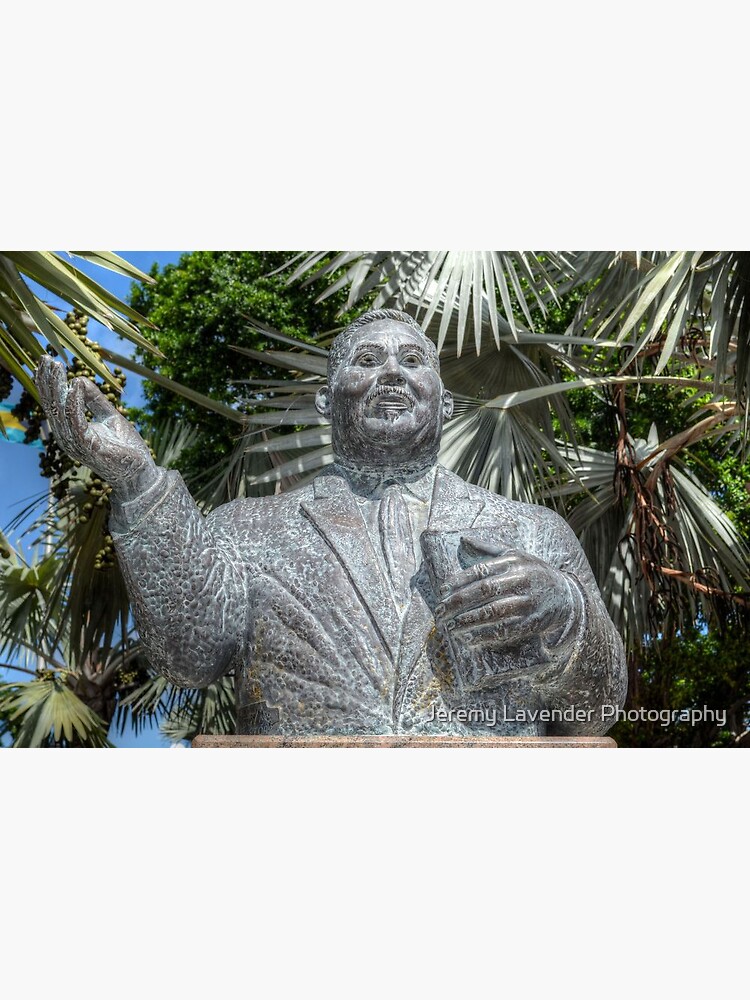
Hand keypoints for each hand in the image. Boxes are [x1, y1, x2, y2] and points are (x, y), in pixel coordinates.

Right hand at [35, 355, 159, 499]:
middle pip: (52, 406)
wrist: (141, 472)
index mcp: (71, 431)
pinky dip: (74, 403)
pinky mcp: (87, 448)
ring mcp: (76, 444)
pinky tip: (75, 385)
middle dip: (48, 381)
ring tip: (58, 366)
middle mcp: (68, 438)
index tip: (47, 360)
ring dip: (58, 388)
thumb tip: (79, 379)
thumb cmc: (126, 448)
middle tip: (46, 357)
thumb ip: (95, 401)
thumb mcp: (110, 417)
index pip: (54, 405)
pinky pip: (75, 422)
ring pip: (60, 412)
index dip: (48, 383)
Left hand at [435, 544, 578, 656]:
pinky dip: (486, 636)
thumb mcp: (516, 555)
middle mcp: (520, 580)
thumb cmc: (534, 573)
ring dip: (469, 621)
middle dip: (458, 603)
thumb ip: (489, 548)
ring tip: (450, 627)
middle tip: (440, 612)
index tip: (442, 591)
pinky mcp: (533, 622)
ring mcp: (528, 602)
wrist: (567, 595)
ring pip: (493, 612)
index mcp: (513, 562)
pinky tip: (470, 640)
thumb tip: (463, 540)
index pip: (480, 571)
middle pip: (484, 591)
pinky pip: (506, 630)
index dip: (459, 581)